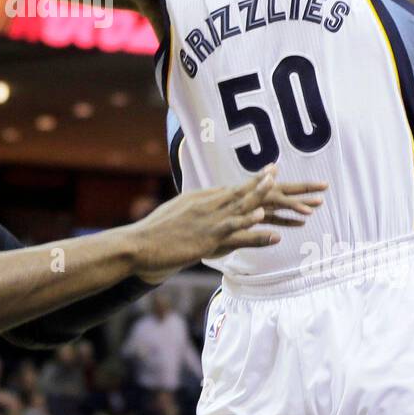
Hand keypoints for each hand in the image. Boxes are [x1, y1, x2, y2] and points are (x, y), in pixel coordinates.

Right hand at [129, 168, 277, 282]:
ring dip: (259, 195)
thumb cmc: (152, 236)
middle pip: (238, 192)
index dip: (249, 181)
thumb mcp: (173, 218)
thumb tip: (194, 211)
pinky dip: (250, 225)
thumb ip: (188, 213)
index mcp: (197, 200)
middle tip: (276, 169)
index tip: (265, 172)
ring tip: (277, 185)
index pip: (229, 189)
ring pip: (238, 206)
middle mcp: (204, 205)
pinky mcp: (206, 238)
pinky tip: (264, 220)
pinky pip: (232, 229)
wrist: (136, 245)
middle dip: (259, 182)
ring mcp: (206, 220)